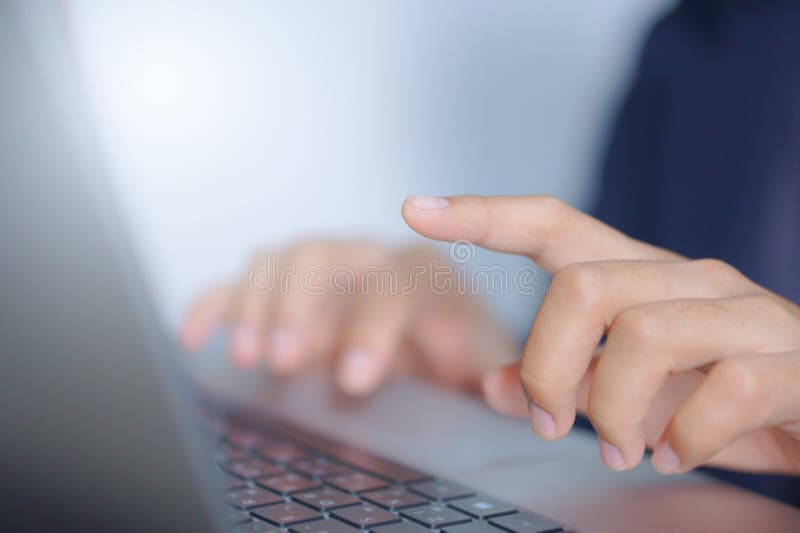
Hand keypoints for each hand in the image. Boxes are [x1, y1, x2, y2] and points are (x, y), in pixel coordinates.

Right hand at [181, 240, 516, 395]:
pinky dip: (214, 304)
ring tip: (249, 356)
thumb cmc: (460, 344)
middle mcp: (366, 257)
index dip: (371, 327)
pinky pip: (241, 283)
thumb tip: (500, 397)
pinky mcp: (286, 288)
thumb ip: (496, 377)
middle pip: (323, 257)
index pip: (393, 283)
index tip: (354, 378)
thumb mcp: (486, 362)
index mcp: (422, 271)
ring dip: (257, 304)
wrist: (435, 325)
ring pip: (280, 260)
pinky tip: (198, 338)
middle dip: (300, 308)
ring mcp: (322, 268)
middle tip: (285, 361)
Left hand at [403, 194, 799, 474]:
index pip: (552, 225)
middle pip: (581, 287)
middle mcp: (688, 278)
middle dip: (548, 366)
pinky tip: (677, 456)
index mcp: (639, 276)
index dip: (483, 215)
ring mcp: (743, 313)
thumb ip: (566, 380)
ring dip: (614, 410)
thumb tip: (496, 385)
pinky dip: (685, 438)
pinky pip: (722, 391)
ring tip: (624, 449)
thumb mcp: (631, 390)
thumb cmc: (719, 392)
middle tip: (554, 423)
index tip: (416, 210)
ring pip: (642, 335)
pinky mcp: (790, 360)